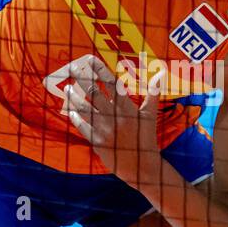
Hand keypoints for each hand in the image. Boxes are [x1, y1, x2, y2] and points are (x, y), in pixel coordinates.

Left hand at [64, 54, 159, 184]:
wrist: (142, 167)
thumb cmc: (146, 139)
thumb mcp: (150, 115)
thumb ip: (153, 94)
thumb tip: (160, 74)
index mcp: (126, 107)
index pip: (110, 83)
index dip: (99, 69)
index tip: (89, 59)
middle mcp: (114, 116)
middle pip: (93, 92)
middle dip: (81, 78)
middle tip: (71, 67)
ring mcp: (104, 129)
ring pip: (84, 108)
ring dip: (74, 97)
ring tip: (67, 88)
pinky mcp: (97, 142)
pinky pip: (82, 127)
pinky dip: (75, 118)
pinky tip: (69, 110)